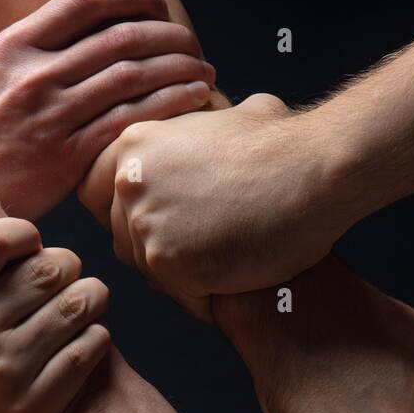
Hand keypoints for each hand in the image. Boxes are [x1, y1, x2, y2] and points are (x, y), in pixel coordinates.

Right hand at [0, 0, 213, 219]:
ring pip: (130, 78)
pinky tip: (192, 100)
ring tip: (204, 72)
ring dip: (177, 70)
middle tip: (194, 44)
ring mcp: (52, 116)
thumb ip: (43, 52)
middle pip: (119, 38)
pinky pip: (128, 122)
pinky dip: (168, 106)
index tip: (158, 6)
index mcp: (18, 45)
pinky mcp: (67, 157)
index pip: (85, 0)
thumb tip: (95, 34)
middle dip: (168, 36)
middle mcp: (35, 75)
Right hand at [0, 219, 109, 412]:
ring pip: (75, 306)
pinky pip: (88, 349)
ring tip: (90, 298)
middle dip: (68, 265)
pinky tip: (90, 336)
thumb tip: (35, 240)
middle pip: (44, 270)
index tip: (34, 244)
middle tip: (70, 275)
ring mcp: (2, 374)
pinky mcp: (35, 406)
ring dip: (92, 295)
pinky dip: (97, 336)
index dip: (25, 234)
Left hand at [85, 93, 345, 305]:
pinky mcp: (169, 263)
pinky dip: (207, 295)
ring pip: (148, 270)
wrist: (315, 175)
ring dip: (183, 273)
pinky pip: (180, 295)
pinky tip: (237, 279)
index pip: (98, 193)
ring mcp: (145, 224)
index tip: (162, 219)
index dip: (128, 211)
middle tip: (202, 245)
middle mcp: (129, 181)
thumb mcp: (224, 117)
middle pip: (122, 235)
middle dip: (156, 245)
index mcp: (134, 143)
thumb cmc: (284, 146)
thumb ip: (192, 131)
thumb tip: (199, 117)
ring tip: (226, 261)